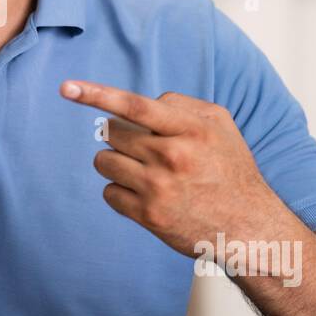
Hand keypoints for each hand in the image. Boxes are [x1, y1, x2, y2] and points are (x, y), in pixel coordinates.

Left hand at [59, 79, 278, 256]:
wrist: (249, 227)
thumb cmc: (231, 170)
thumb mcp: (220, 125)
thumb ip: (181, 105)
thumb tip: (138, 104)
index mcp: (191, 129)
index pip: (135, 106)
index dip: (97, 94)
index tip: (66, 88)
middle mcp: (173, 156)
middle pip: (113, 133)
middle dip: (121, 138)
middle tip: (146, 150)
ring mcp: (159, 187)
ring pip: (104, 162)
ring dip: (116, 163)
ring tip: (146, 172)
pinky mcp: (149, 215)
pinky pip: (109, 192)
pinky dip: (120, 191)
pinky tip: (145, 195)